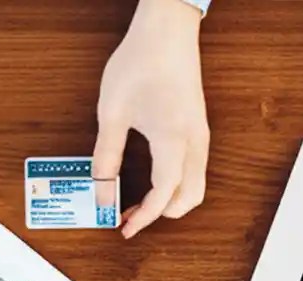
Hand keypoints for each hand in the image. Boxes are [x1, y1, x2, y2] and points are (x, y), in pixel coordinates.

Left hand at [93, 0, 208, 238]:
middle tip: (130, 215)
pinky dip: (179, 184)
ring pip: (197, 187)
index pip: (163, 196)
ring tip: (141, 201)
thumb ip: (106, 156)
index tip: (124, 228)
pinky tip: (155, 178)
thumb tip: (101, 189)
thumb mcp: (112, 112)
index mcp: (173, 142)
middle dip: (161, 214)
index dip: (144, 218)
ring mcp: (201, 137)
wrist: (167, 32)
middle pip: (189, 199)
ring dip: (172, 200)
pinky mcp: (199, 129)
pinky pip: (197, 170)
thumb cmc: (140, 63)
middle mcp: (194, 144)